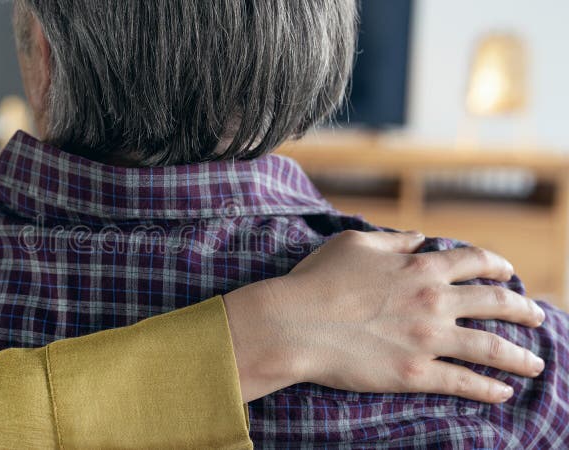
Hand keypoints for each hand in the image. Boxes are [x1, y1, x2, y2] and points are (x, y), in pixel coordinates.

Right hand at [223, 230, 544, 402]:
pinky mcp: (415, 373)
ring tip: (535, 364)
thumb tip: (418, 239)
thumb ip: (392, 239)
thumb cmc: (317, 280)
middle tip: (537, 316)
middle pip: (495, 304)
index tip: (508, 273)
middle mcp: (433, 301)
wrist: (294, 323)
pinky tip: (504, 392)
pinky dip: (489, 388)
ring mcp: (427, 339)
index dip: (497, 266)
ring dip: (520, 356)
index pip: (474, 262)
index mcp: (420, 268)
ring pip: (491, 348)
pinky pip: (464, 382)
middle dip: (523, 310)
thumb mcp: (353, 243)